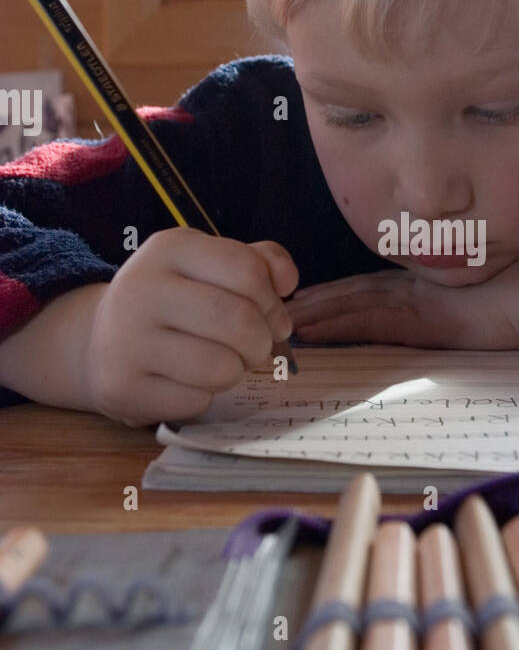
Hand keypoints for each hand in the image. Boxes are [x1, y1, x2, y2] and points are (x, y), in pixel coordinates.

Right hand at [84, 228, 298, 425]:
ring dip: (234, 372)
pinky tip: (184, 382)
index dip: (273, 300)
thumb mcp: (211, 267)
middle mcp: (141, 288)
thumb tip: (287, 280)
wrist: (101, 342)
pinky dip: (203, 396)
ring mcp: (125, 339)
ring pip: (221, 368)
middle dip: (261, 342)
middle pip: (239, 321)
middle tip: (253, 347)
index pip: (247, 271)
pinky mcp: (121, 387)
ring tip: (219, 363)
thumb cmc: (175, 301)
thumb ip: (259, 263)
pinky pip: (196, 401)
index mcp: (169, 249)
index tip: (271, 314)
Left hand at [290, 246, 518, 350]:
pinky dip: (337, 326)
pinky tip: (313, 333)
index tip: (301, 299)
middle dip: (314, 300)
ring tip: (281, 321)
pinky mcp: (422, 318)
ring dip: (316, 313)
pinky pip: (370, 323)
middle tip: (274, 307)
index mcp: (425, 283)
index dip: (334, 294)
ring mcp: (417, 299)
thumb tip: (439, 323)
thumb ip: (450, 311)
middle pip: (351, 291)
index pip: (367, 287)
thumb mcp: (478, 307)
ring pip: (352, 304)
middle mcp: (414, 286)